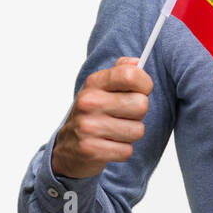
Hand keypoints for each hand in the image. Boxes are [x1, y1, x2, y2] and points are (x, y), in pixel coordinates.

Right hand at [51, 57, 151, 178]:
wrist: (68, 147)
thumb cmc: (93, 114)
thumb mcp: (102, 88)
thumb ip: (121, 72)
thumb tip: (138, 62)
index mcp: (94, 83)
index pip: (130, 75)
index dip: (145, 83)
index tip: (142, 90)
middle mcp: (89, 102)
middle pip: (141, 105)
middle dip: (138, 114)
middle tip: (123, 116)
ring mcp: (87, 126)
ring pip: (137, 130)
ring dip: (130, 134)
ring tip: (115, 132)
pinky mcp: (90, 150)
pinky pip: (127, 150)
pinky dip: (122, 150)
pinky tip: (109, 145)